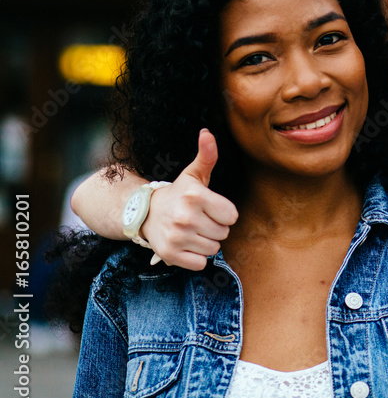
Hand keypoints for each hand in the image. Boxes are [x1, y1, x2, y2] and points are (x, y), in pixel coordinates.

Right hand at [141, 129, 238, 269]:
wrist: (146, 213)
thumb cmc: (179, 193)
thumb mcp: (194, 174)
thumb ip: (207, 155)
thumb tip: (207, 133)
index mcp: (195, 196)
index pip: (232, 216)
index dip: (224, 213)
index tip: (211, 208)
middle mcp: (185, 217)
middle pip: (224, 233)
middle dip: (215, 227)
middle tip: (200, 220)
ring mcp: (177, 237)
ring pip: (213, 248)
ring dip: (206, 242)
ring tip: (192, 231)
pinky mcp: (170, 255)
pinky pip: (200, 264)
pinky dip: (196, 258)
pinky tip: (187, 244)